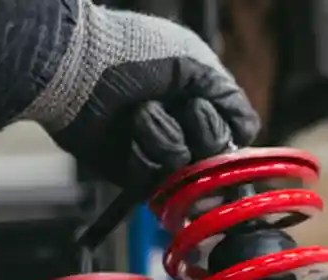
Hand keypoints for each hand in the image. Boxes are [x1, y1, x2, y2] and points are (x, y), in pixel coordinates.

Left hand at [22, 2, 260, 189]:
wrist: (78, 68)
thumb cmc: (134, 52)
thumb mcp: (194, 61)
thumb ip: (228, 96)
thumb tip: (249, 131)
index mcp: (198, 99)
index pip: (234, 133)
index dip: (230, 128)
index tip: (217, 111)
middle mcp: (181, 128)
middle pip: (218, 157)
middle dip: (205, 130)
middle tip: (188, 108)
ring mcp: (156, 153)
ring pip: (189, 171)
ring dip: (168, 135)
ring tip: (143, 112)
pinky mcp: (132, 173)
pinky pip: (157, 179)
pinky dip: (146, 151)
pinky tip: (130, 131)